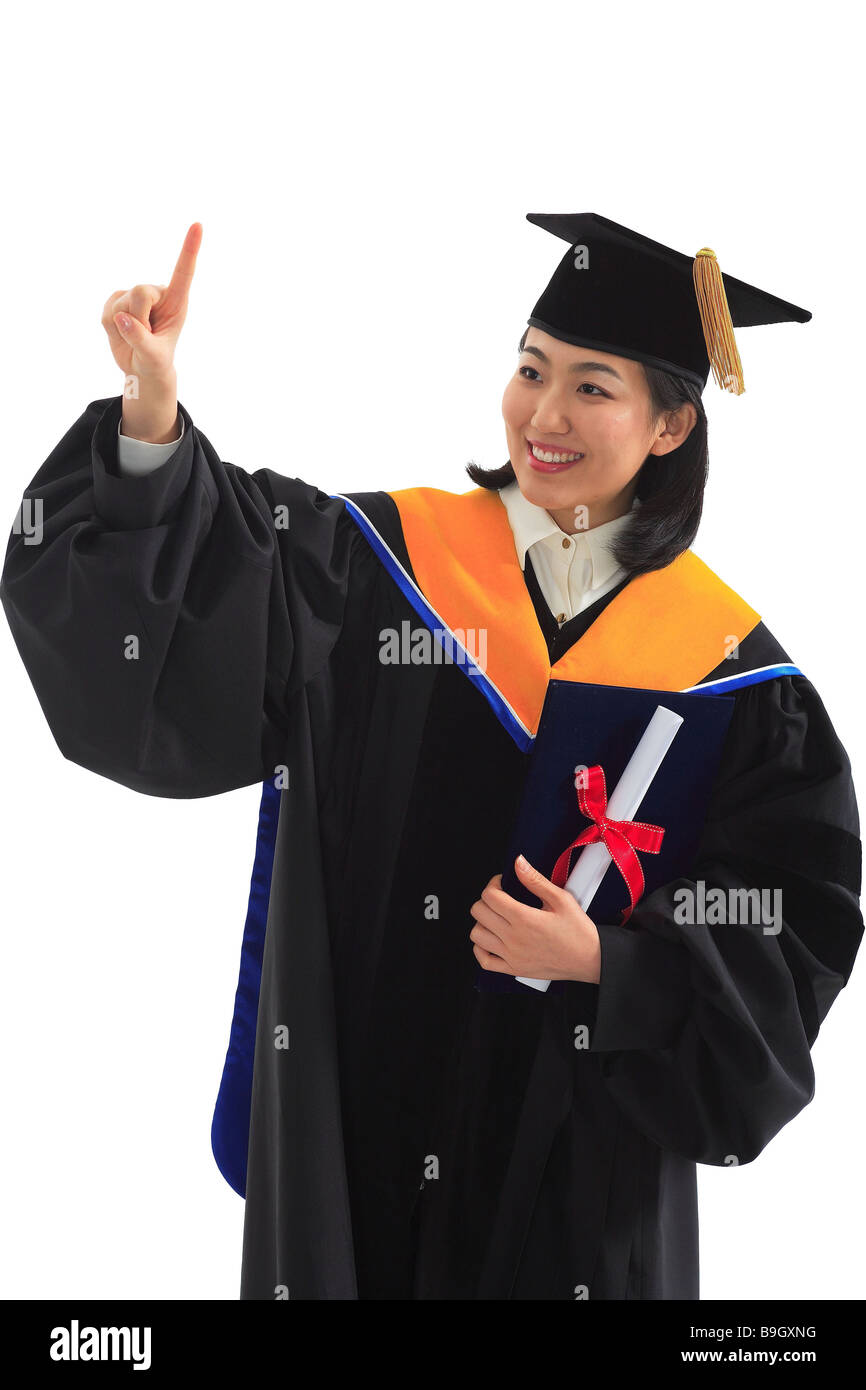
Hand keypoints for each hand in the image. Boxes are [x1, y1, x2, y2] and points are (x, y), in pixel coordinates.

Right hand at [101, 222, 201, 381]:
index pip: (184, 272)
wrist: (139, 368)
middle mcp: (157, 293)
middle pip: (140, 292)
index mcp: (176, 302)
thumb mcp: (154, 357)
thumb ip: (141, 339)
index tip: (198, 225)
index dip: (190, 249)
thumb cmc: (155, 361)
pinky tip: (120, 331)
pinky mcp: (115, 300)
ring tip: (134, 336)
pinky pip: (107, 310)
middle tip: (144, 335)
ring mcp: (134, 295)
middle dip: (138, 318)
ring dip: (124, 327)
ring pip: (122, 302)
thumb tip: (122, 317)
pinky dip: (111, 327)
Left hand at [470, 854, 600, 982]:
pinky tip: (491, 939)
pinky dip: (480, 949)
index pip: (490, 896)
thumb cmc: (579, 931)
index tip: (502, 883)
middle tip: (500, 898)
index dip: (493, 884)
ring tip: (496, 917)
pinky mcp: (514, 969)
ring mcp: (512, 956)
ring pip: (476, 935)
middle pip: (478, 912)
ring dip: (482, 922)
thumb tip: (518, 863)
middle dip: (486, 899)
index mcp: (524, 919)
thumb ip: (535, 880)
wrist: (590, 959)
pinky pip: (484, 961)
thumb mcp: (561, 899)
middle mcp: (514, 938)